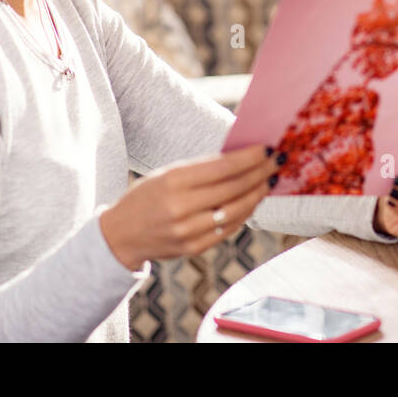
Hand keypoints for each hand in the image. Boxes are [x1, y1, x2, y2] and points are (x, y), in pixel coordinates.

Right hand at [100, 144, 279, 268]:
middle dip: (259, 173)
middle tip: (277, 161)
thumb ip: (201, 169)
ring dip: (257, 194)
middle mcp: (181, 207)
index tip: (267, 148)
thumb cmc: (147, 197)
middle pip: (233, 188)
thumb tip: (241, 157)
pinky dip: (244, 213)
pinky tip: (253, 200)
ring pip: (235, 210)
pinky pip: (228, 229)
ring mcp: (188, 231)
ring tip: (269, 180)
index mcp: (173, 181)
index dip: (249, 158)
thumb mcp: (167, 174)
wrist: (120, 236)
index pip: (223, 167)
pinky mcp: (193, 248)